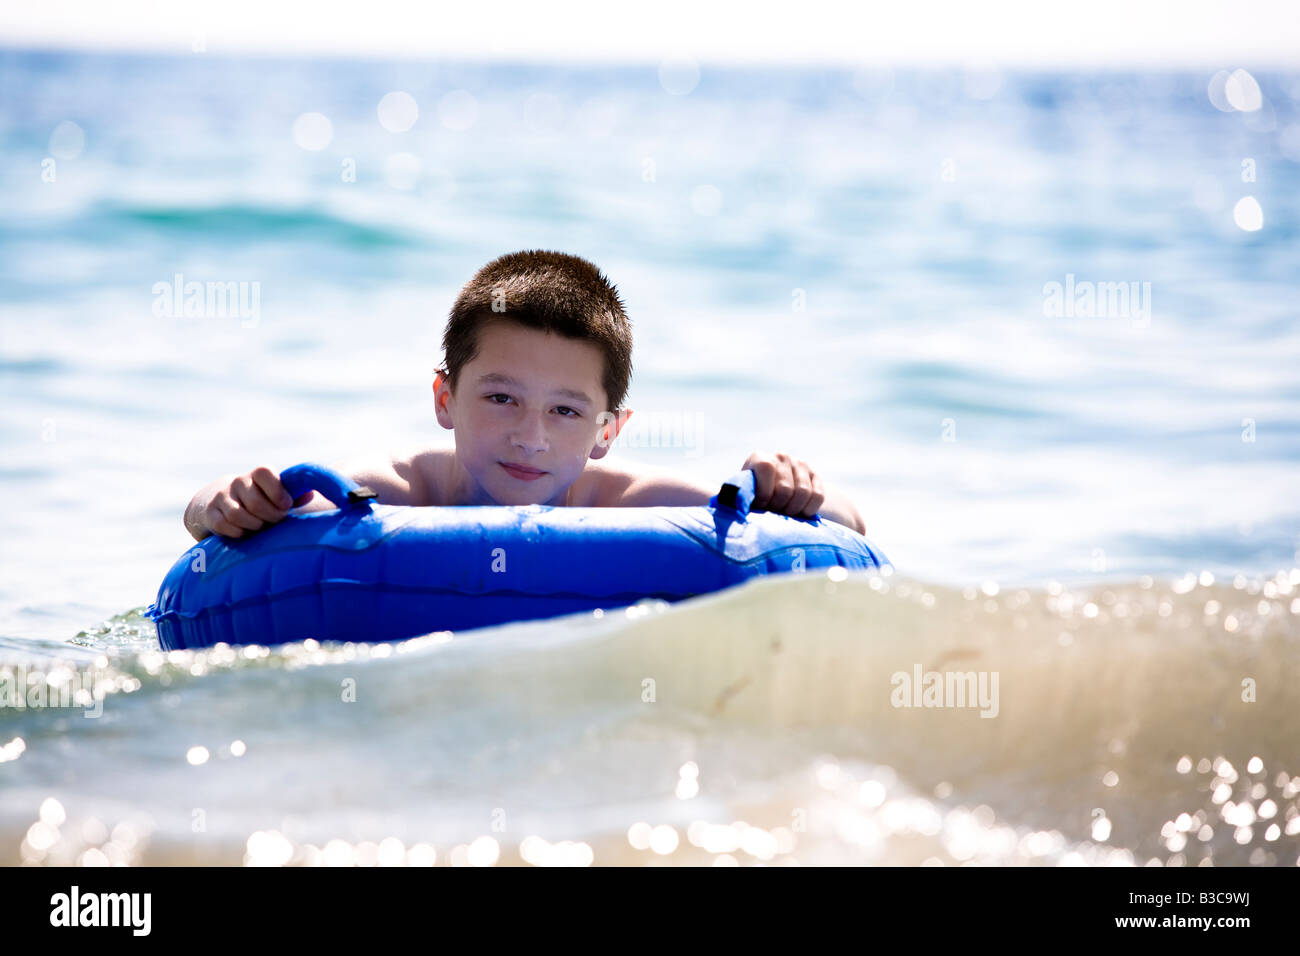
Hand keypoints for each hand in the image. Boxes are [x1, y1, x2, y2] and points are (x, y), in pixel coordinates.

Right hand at [187, 466, 314, 539]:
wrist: (224, 501)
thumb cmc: (263, 499)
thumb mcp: (279, 494)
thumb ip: (296, 494)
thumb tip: (311, 495)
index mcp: (258, 474)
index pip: (264, 473)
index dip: (277, 492)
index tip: (286, 506)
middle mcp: (239, 482)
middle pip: (255, 503)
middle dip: (270, 517)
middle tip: (277, 521)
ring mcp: (222, 496)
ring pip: (238, 516)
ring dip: (254, 526)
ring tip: (261, 526)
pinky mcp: (210, 513)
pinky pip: (224, 525)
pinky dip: (237, 533)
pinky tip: (245, 532)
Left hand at [742, 452, 824, 518]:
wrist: (776, 498)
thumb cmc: (754, 500)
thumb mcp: (744, 497)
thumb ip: (741, 497)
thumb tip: (738, 504)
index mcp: (759, 458)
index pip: (766, 467)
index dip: (764, 492)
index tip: (761, 505)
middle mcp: (781, 456)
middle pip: (785, 488)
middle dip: (779, 507)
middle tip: (774, 514)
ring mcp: (800, 464)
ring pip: (803, 493)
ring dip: (794, 510)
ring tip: (786, 515)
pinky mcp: (815, 475)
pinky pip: (817, 496)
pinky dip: (809, 509)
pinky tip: (800, 513)